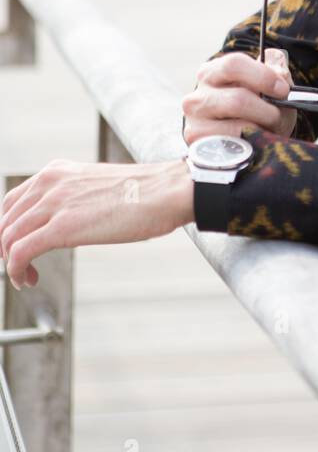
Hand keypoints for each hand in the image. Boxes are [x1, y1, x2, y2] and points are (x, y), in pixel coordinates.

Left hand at [0, 159, 192, 290]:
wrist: (167, 191)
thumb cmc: (145, 194)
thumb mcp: (98, 188)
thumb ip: (76, 200)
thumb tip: (72, 222)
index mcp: (57, 171)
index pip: (12, 201)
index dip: (7, 229)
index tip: (16, 248)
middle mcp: (49, 182)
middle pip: (4, 220)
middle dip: (5, 247)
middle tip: (19, 266)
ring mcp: (54, 203)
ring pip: (7, 237)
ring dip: (9, 262)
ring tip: (24, 276)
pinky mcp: (62, 227)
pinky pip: (20, 251)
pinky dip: (15, 270)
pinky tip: (26, 279)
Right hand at [182, 49, 297, 143]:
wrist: (248, 143)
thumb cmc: (260, 111)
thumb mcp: (271, 90)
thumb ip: (277, 71)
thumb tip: (276, 58)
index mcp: (213, 72)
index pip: (234, 64)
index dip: (263, 77)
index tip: (283, 90)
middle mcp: (198, 95)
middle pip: (237, 100)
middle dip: (266, 111)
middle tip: (278, 117)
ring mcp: (194, 122)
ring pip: (237, 127)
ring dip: (260, 131)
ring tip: (267, 132)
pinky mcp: (199, 146)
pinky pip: (233, 148)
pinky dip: (250, 146)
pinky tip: (254, 144)